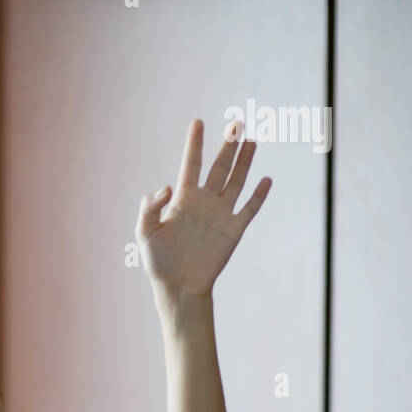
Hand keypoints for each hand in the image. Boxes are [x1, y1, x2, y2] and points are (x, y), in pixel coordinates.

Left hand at [135, 118, 271, 299]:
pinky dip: (258, 196)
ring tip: (252, 140)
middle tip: (237, 123)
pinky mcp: (233, 231)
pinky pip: (249, 209)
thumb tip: (165, 187)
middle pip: (219, 167)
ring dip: (245, 162)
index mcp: (183, 199)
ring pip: (236, 182)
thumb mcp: (145, 233)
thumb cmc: (158, 262)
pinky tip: (266, 180)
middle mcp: (204, 203)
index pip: (191, 165)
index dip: (194, 144)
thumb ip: (150, 207)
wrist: (178, 288)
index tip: (198, 123)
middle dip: (228, 146)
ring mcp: (220, 215)